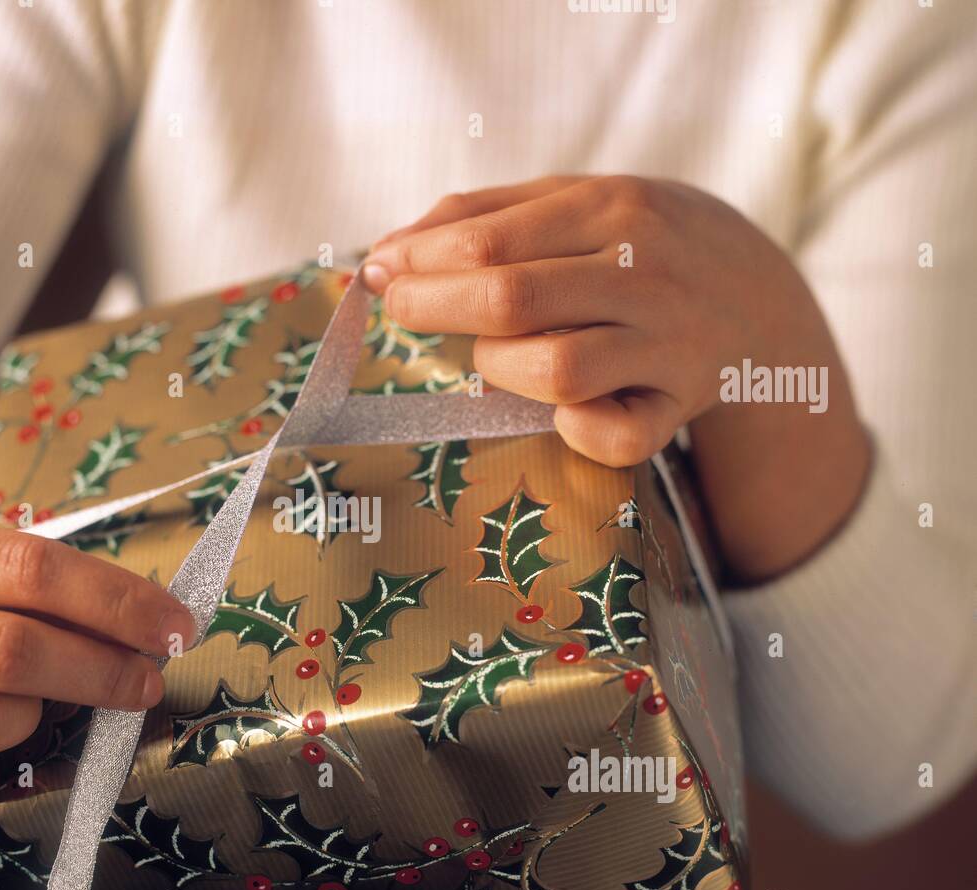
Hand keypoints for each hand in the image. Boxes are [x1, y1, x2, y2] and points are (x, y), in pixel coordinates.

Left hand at [363, 175, 870, 579]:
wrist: (760, 297)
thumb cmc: (640, 245)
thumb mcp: (579, 201)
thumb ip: (485, 214)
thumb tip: (388, 248)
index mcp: (614, 209)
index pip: (490, 241)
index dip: (418, 262)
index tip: (378, 273)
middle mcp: (645, 274)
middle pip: (512, 300)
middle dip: (433, 308)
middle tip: (401, 309)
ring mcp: (667, 346)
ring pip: (556, 372)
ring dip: (499, 369)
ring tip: (495, 356)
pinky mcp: (679, 408)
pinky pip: (617, 438)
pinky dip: (577, 432)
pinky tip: (562, 413)